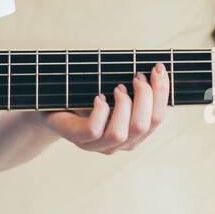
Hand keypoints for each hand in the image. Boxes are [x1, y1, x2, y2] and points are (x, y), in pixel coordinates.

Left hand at [32, 62, 168, 153]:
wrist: (52, 108)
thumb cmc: (87, 97)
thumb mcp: (114, 92)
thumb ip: (135, 88)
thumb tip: (157, 69)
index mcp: (133, 134)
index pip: (156, 119)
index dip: (162, 93)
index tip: (159, 69)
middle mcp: (118, 144)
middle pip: (144, 125)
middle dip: (146, 96)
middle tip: (137, 76)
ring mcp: (96, 144)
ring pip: (121, 132)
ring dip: (124, 104)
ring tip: (118, 87)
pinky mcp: (76, 137)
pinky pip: (94, 129)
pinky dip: (100, 111)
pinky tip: (99, 97)